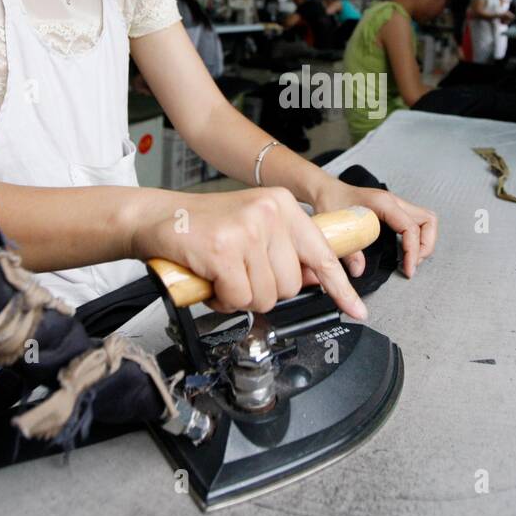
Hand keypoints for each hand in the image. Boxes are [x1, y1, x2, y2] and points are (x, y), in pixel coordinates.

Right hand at [131, 187, 367, 319]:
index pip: (322, 253)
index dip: (341, 287)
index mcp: (284, 206)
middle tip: (239, 275)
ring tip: (223, 275)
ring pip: (266, 296)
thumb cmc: (206, 227)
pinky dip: (222, 299)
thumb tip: (313, 280)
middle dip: (264, 291)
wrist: (158, 218)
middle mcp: (271, 213)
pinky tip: (211, 279)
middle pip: (291, 286)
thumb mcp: (254, 227)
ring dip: (241, 297)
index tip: (357, 309)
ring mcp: (248, 230)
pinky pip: (239, 297)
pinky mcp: (225, 249)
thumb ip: (285, 251)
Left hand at [310, 179, 437, 278]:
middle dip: (425, 245)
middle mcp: (394, 202)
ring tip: (412, 258)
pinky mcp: (394, 210)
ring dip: (425, 241)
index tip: (408, 269)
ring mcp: (396, 205)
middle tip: (412, 264)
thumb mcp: (337, 227)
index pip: (410, 227)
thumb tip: (359, 271)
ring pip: (427, 220)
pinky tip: (406, 250)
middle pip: (428, 220)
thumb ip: (350, 251)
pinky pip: (417, 222)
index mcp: (383, 203)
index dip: (413, 250)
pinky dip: (418, 237)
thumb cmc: (330, 202)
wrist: (326, 191)